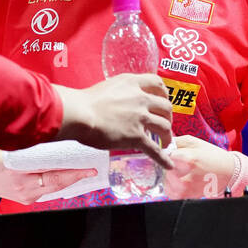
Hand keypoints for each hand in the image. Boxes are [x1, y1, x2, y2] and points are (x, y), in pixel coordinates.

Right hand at [0, 149, 99, 203]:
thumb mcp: (3, 146)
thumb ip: (24, 139)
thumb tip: (48, 124)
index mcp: (12, 167)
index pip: (45, 165)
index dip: (66, 164)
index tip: (83, 161)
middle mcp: (20, 184)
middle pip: (54, 179)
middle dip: (76, 174)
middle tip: (93, 168)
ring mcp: (24, 195)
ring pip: (55, 187)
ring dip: (72, 179)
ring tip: (88, 170)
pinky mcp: (28, 200)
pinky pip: (50, 191)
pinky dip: (62, 182)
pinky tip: (73, 175)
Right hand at [53, 73, 173, 168]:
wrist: (79, 113)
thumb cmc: (85, 102)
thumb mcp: (108, 87)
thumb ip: (120, 92)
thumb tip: (121, 101)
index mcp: (132, 83)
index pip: (157, 83)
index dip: (163, 93)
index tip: (163, 99)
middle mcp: (140, 98)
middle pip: (166, 106)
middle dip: (167, 116)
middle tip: (164, 122)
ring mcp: (140, 118)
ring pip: (164, 126)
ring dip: (167, 135)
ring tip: (165, 141)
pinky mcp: (136, 137)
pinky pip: (155, 150)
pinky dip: (163, 158)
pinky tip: (168, 164)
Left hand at [165, 135, 236, 198]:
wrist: (228, 173)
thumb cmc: (213, 156)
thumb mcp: (195, 142)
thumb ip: (176, 141)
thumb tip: (162, 144)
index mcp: (188, 159)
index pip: (164, 155)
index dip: (165, 153)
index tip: (170, 153)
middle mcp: (186, 175)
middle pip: (164, 169)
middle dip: (167, 164)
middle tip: (177, 162)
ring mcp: (186, 188)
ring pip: (165, 181)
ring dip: (169, 176)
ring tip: (181, 172)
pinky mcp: (187, 196)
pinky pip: (171, 192)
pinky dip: (173, 187)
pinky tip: (181, 180)